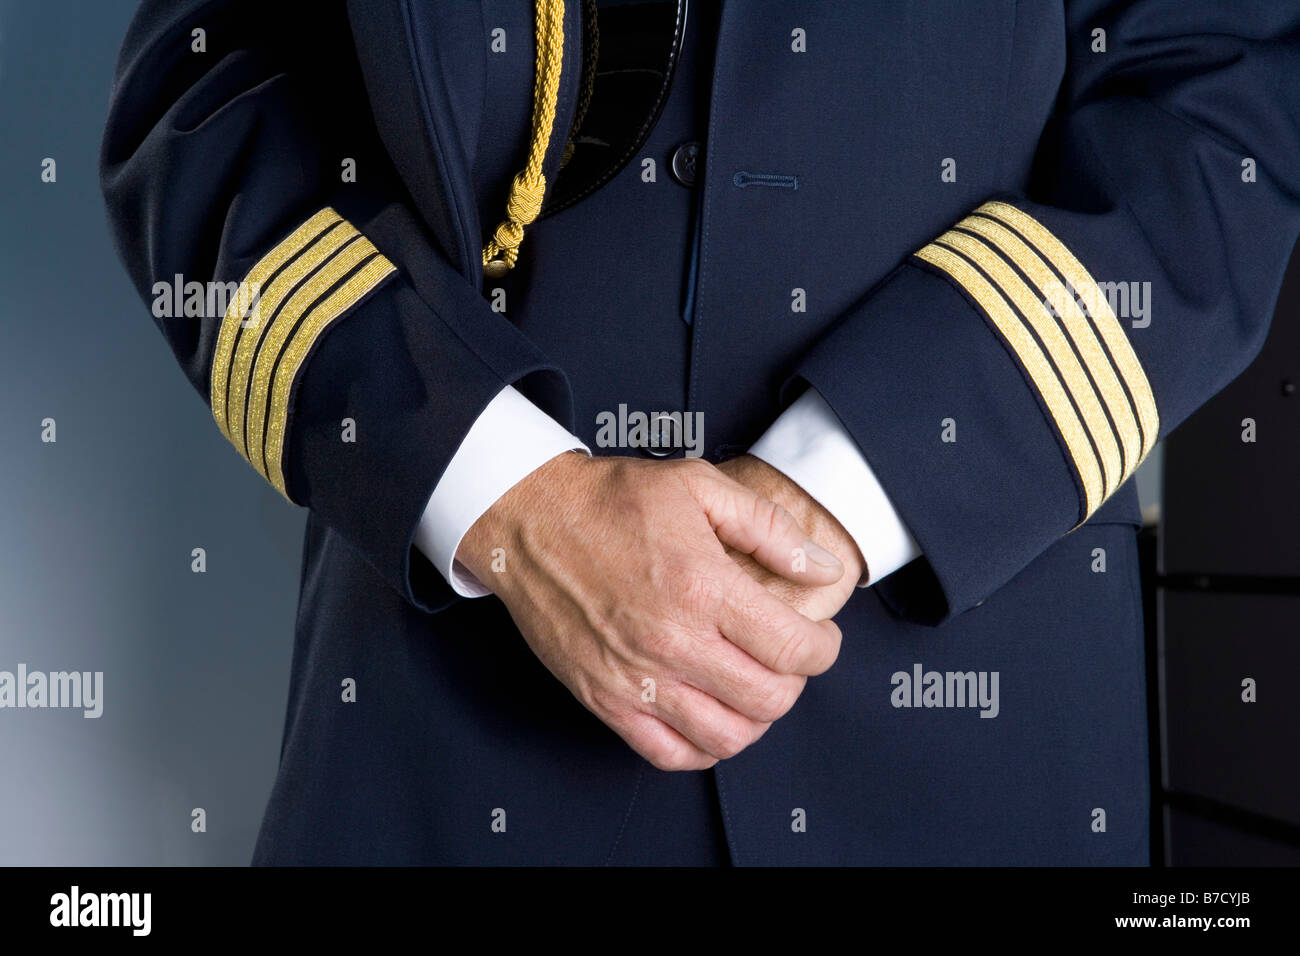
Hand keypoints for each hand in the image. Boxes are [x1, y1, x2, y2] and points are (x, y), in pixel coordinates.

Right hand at [457, 452, 846, 770]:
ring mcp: (635, 678)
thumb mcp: (698, 487)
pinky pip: (669, 753)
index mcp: (701, 586)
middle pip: (768, 699)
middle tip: (786, 659)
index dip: (823, 649)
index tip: (819, 637)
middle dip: (794, 681)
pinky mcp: (604, 699)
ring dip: (754, 719)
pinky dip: (702, 748)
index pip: (792, 648)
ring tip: (751, 687)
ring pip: (726, 737)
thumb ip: (770, 529)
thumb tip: (822, 567)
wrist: (529, 521)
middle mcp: (671, 640)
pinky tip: (710, 717)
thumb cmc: (608, 501)